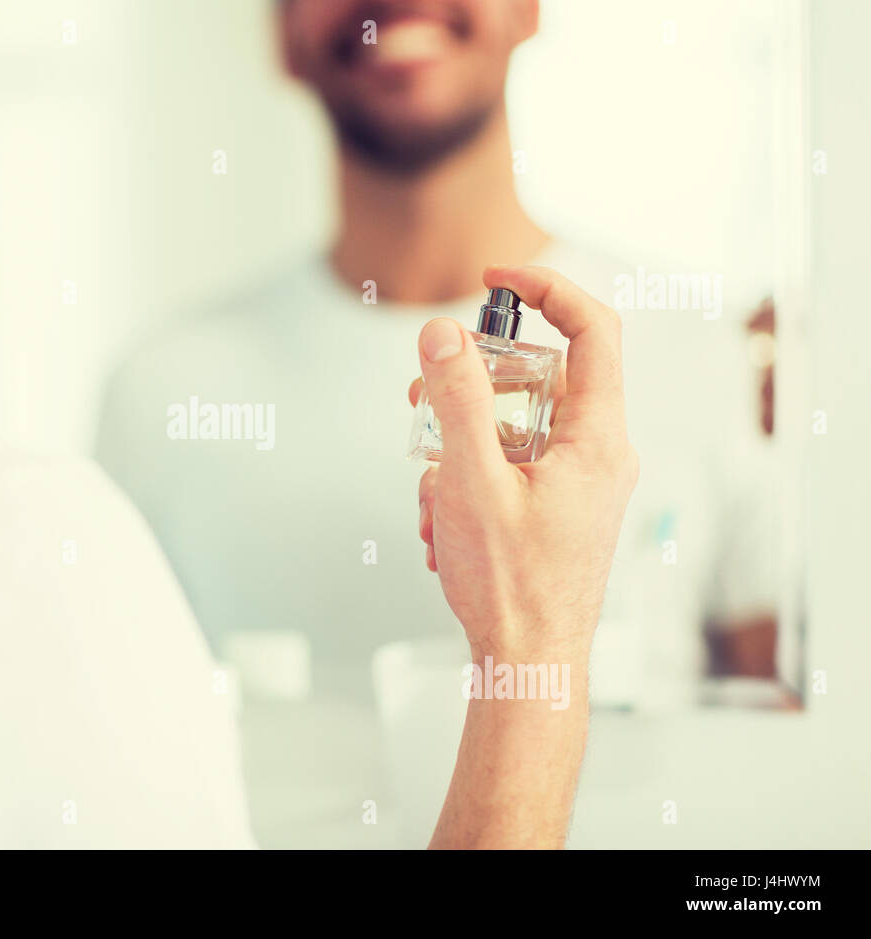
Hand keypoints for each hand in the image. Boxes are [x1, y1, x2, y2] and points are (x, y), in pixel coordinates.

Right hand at [411, 266, 637, 663]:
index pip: (592, 330)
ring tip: (433, 500)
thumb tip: (443, 334)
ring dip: (458, 451)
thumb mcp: (471, 481)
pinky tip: (444, 525)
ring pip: (511, 429)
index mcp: (596, 439)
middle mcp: (596, 455)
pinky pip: (508, 468)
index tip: (494, 280)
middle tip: (421, 401)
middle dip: (469, 389)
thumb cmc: (511, 586)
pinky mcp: (555, 509)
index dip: (546, 290)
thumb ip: (456, 400)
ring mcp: (577, 484)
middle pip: (534, 380)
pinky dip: (467, 483)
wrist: (528, 665)